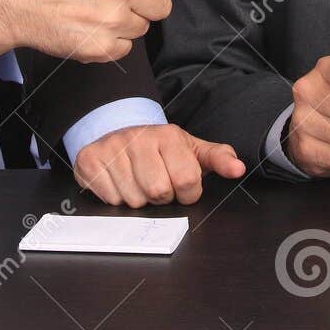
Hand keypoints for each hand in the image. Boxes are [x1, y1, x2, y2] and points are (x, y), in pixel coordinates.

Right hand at [73, 124, 246, 206]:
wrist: (118, 129)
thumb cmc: (160, 147)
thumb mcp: (191, 149)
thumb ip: (218, 158)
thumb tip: (239, 168)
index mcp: (168, 136)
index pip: (187, 181)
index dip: (187, 192)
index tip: (181, 184)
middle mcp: (139, 138)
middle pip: (158, 192)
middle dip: (162, 197)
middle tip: (158, 183)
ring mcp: (112, 148)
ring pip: (133, 199)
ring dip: (139, 199)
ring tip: (138, 181)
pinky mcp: (90, 161)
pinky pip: (110, 199)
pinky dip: (117, 198)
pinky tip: (120, 181)